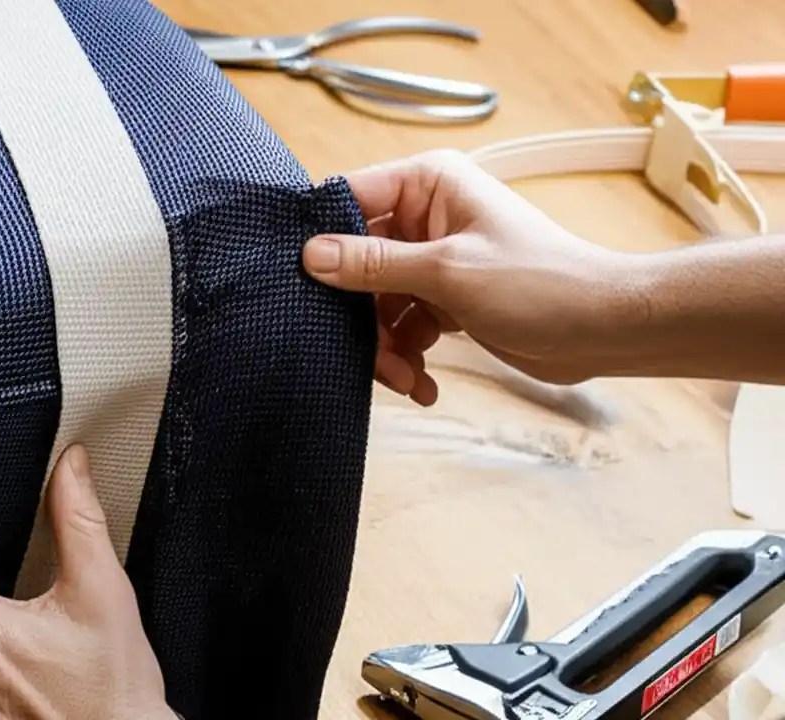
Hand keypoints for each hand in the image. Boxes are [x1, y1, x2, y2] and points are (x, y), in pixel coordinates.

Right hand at [301, 149, 646, 400]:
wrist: (603, 330)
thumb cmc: (544, 283)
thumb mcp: (448, 272)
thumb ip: (375, 263)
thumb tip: (312, 254)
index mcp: (429, 184)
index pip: (351, 198)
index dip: (324, 240)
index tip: (303, 282)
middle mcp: (426, 215)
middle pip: (356, 261)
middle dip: (360, 315)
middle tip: (370, 354)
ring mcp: (432, 259)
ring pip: (375, 302)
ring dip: (384, 347)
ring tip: (407, 378)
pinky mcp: (442, 297)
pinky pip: (401, 325)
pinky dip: (406, 357)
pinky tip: (423, 384)